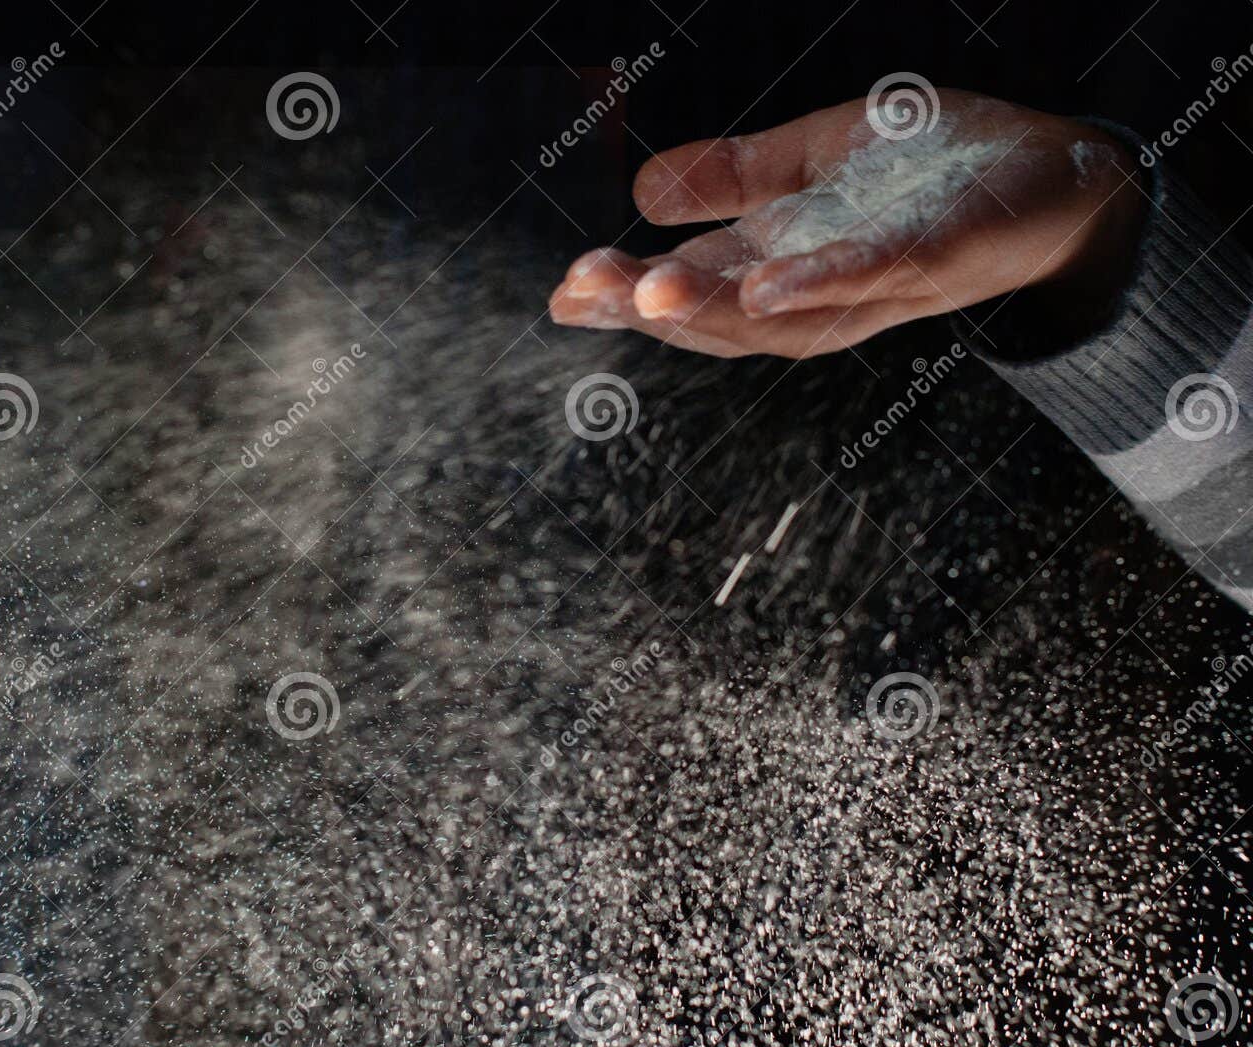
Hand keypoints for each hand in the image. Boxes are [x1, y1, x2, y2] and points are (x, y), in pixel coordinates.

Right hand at [549, 89, 1146, 358]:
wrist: (1052, 180)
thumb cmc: (928, 175)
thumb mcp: (813, 161)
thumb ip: (734, 177)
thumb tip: (640, 192)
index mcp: (777, 261)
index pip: (689, 288)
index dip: (625, 295)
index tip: (562, 294)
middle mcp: (815, 290)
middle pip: (722, 315)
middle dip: (650, 307)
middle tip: (582, 292)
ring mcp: (873, 282)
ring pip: (782, 313)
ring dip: (716, 308)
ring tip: (649, 292)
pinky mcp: (932, 255)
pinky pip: (870, 278)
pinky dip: (818, 286)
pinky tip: (769, 283)